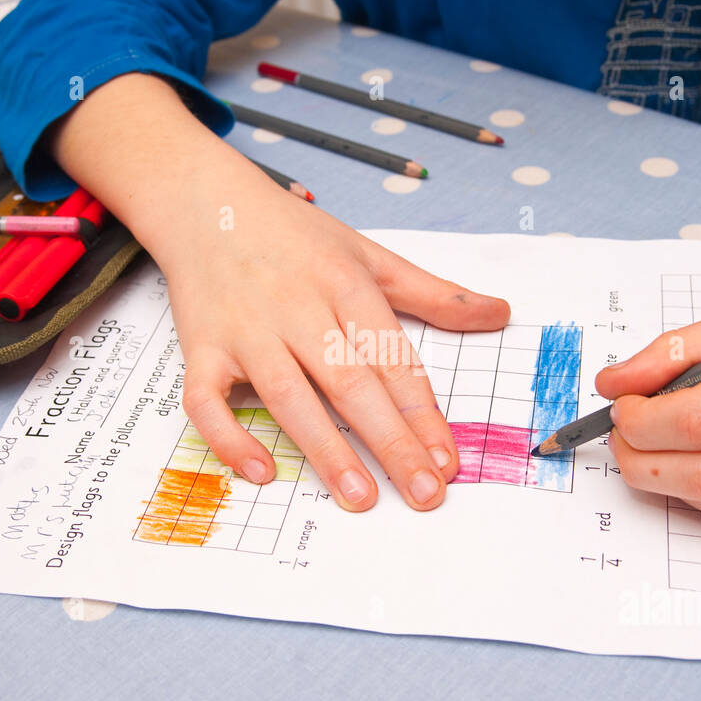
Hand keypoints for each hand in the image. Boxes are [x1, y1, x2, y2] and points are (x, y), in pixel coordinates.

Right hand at [51, 74, 508, 511]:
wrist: (205, 203)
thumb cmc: (294, 236)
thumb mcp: (369, 254)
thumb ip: (434, 293)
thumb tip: (500, 313)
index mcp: (344, 284)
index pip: (392, 357)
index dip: (423, 412)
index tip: (449, 460)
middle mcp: (297, 308)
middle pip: (350, 382)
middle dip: (391, 441)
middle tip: (423, 493)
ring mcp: (246, 331)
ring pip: (288, 396)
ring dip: (325, 449)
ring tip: (360, 497)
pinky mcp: (200, 348)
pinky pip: (206, 401)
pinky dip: (228, 438)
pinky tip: (261, 473)